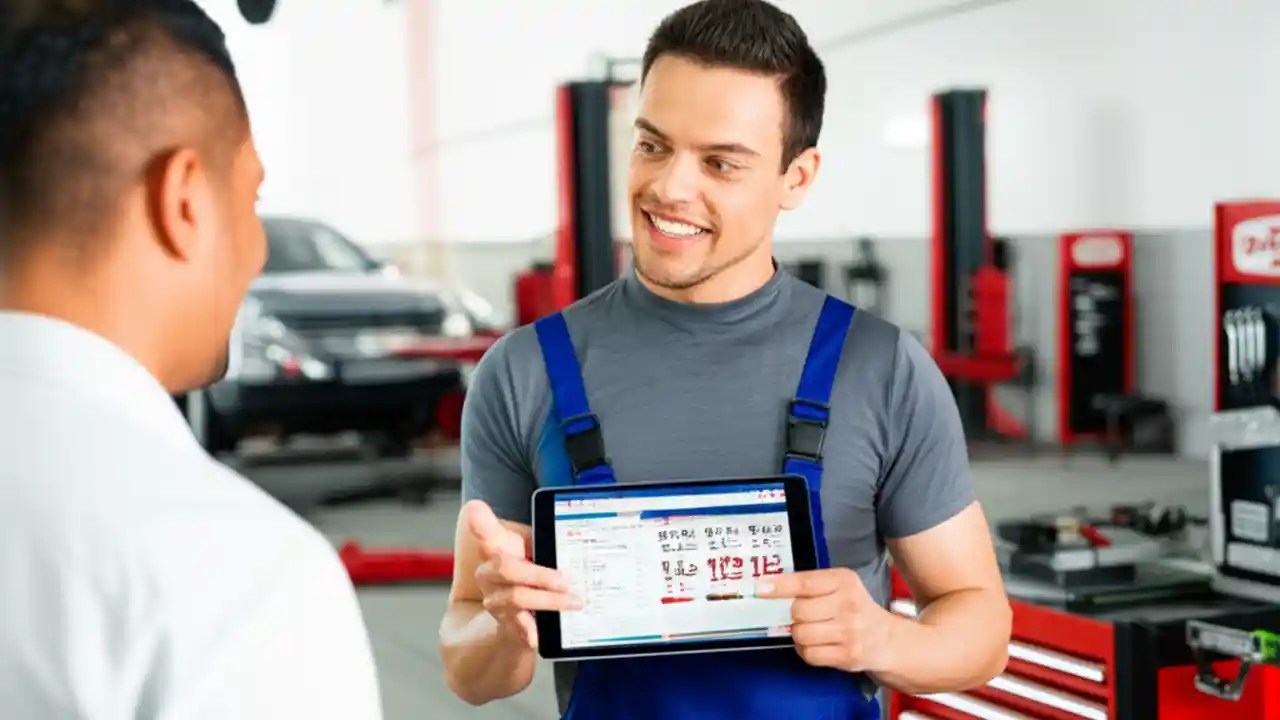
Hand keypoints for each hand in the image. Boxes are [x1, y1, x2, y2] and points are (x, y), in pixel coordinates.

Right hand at [464, 500, 581, 650]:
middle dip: (539, 575)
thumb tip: (573, 539)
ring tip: (573, 602)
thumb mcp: (535, 550)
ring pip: (517, 598)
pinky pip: (516, 628)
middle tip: (566, 580)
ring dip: (549, 601)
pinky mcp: (505, 624)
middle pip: (506, 568)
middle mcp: (489, 574)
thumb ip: (546, 543)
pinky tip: (536, 636)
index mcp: (496, 549)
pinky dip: (528, 631)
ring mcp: (495, 599)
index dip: (479, 521)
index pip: (485, 530)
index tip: (474, 509)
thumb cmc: (529, 573)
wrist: (516, 617)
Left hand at [757, 567, 892, 672]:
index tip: (759, 589)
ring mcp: (850, 632)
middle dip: (792, 615)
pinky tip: (817, 644)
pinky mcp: (848, 655)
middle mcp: (849, 604)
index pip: (804, 583)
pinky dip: (806, 651)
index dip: (778, 587)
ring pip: (801, 634)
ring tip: (811, 630)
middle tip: (802, 616)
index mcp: (844, 581)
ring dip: (798, 634)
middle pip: (798, 611)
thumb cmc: (853, 608)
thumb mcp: (838, 586)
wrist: (886, 639)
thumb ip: (808, 585)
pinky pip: (809, 655)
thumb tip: (767, 588)